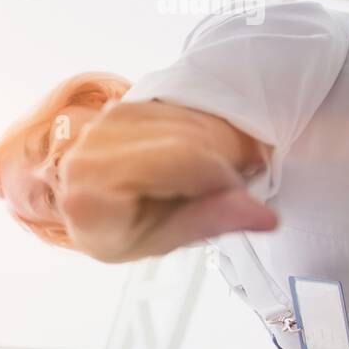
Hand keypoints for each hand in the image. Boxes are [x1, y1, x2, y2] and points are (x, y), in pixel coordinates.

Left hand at [58, 101, 277, 262]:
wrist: (102, 203)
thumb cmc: (129, 229)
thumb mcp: (166, 240)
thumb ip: (212, 221)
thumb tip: (265, 216)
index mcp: (88, 205)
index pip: (174, 165)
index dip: (215, 179)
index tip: (230, 198)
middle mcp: (84, 160)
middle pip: (186, 146)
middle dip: (216, 168)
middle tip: (216, 195)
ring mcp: (99, 128)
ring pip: (187, 127)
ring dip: (207, 151)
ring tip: (190, 182)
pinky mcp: (115, 108)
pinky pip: (177, 114)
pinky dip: (193, 136)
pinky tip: (179, 160)